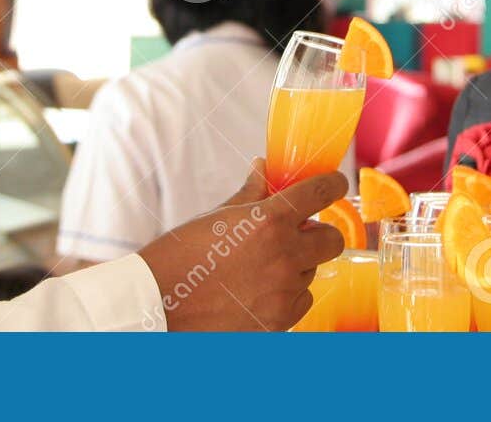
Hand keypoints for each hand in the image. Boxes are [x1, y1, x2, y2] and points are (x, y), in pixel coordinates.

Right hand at [138, 159, 346, 330]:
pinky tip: (258, 290)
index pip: (321, 193)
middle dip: (317, 234)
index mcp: (269, 220)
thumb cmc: (179, 256)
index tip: (334, 185)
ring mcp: (283, 292)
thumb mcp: (216, 217)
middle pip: (332, 240)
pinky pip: (301, 301)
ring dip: (297, 266)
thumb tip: (264, 168)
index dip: (332, 186)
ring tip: (259, 267)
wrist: (155, 305)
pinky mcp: (278, 322)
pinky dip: (288, 294)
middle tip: (294, 234)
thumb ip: (250, 194)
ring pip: (312, 272)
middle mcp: (284, 256)